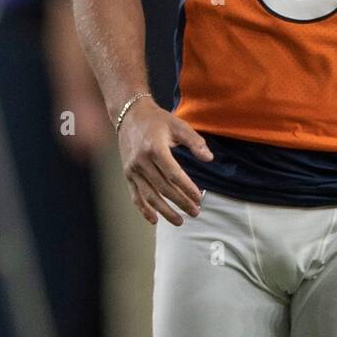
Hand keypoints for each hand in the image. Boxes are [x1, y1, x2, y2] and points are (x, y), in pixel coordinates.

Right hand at [117, 99, 212, 226]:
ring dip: (165, 211)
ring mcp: (132, 169)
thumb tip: (209, 158)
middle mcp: (141, 161)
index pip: (174, 174)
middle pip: (163, 188)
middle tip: (196, 212)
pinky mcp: (127, 174)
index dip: (187, 188)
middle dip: (181, 202)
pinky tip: (154, 220)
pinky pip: (135, 195)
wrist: (130, 115)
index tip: (199, 198)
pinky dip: (144, 209)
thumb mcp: (179, 125)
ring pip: (149, 196)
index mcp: (155, 149)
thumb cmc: (158, 120)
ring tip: (180, 221)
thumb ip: (195, 142)